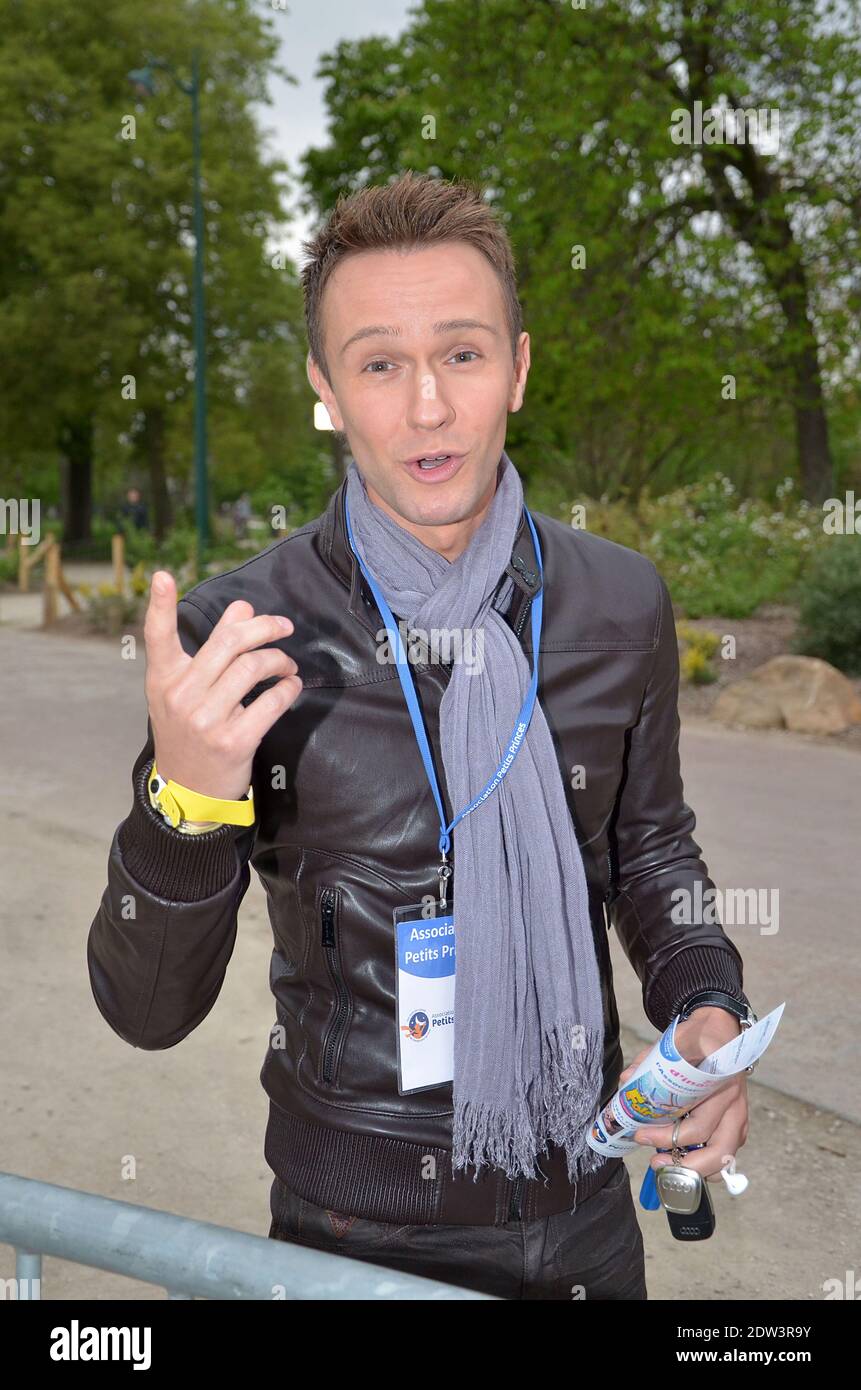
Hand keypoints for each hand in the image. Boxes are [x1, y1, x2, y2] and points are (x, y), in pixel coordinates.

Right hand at [144, 570, 301, 799]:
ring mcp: (206, 719)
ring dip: (280, 660)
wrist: (189, 791)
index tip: (162, 576)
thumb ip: (211, 650)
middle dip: (266, 627)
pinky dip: (287, 689)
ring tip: (286, 666)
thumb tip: (242, 608)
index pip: (158, 636)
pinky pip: (271, 702)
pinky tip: (290, 687)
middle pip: (230, 642)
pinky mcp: (234, 741)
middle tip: (284, 627)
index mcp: (164, 679)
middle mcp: (181, 696)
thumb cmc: (189, 731)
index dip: (159, 604)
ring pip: (254, 667)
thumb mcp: (185, 692)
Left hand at [618, 1007, 748, 1184]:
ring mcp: (740, 1114)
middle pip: (719, 1150)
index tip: (640, 1134)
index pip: (697, 1126)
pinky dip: (709, 1163)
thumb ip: (648, 1062)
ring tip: (669, 1166)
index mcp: (718, 1084)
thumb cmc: (696, 1039)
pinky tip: (686, 1159)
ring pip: (727, 1156)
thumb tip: (627, 1082)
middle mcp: (733, 1103)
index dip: (666, 1137)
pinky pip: (729, 1152)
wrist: (722, 1029)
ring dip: (698, 1169)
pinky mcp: (740, 1122)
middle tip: (656, 1161)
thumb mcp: (671, 1042)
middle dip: (686, 1164)